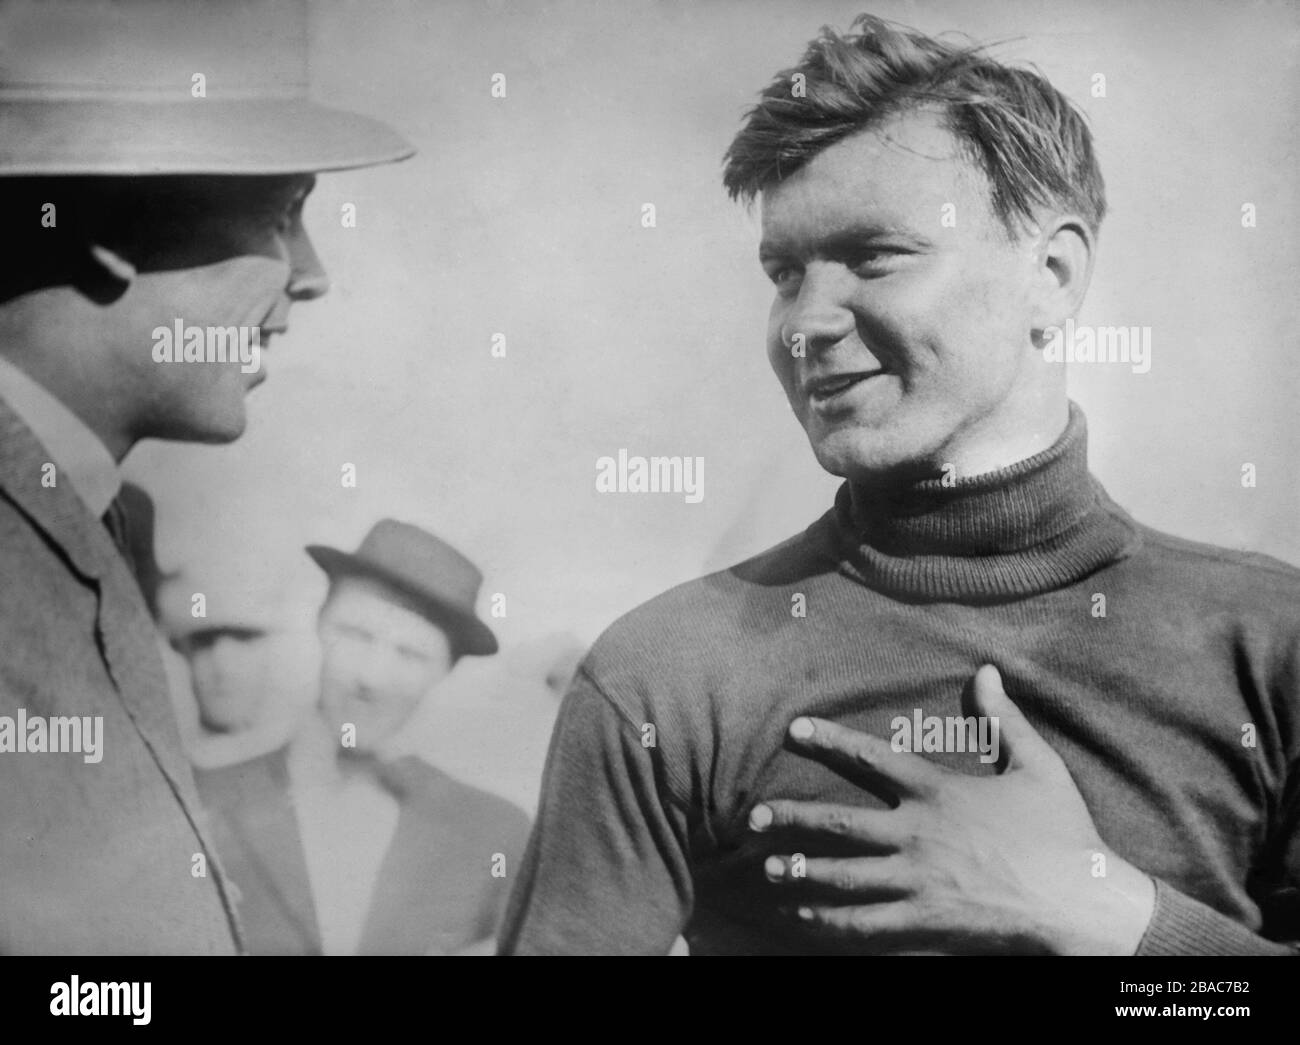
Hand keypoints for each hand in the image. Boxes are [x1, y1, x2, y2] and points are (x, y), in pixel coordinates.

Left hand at [751, 665, 1154, 954]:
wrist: (1084, 903)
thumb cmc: (1064, 832)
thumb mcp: (1038, 764)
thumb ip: (1003, 718)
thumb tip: (986, 671)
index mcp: (938, 792)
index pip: (870, 758)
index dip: (829, 740)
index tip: (794, 730)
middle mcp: (917, 834)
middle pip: (839, 823)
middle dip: (792, 819)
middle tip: (755, 817)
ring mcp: (917, 882)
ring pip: (842, 876)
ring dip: (800, 871)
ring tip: (767, 867)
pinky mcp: (925, 922)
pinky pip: (864, 924)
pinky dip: (828, 922)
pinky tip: (802, 917)